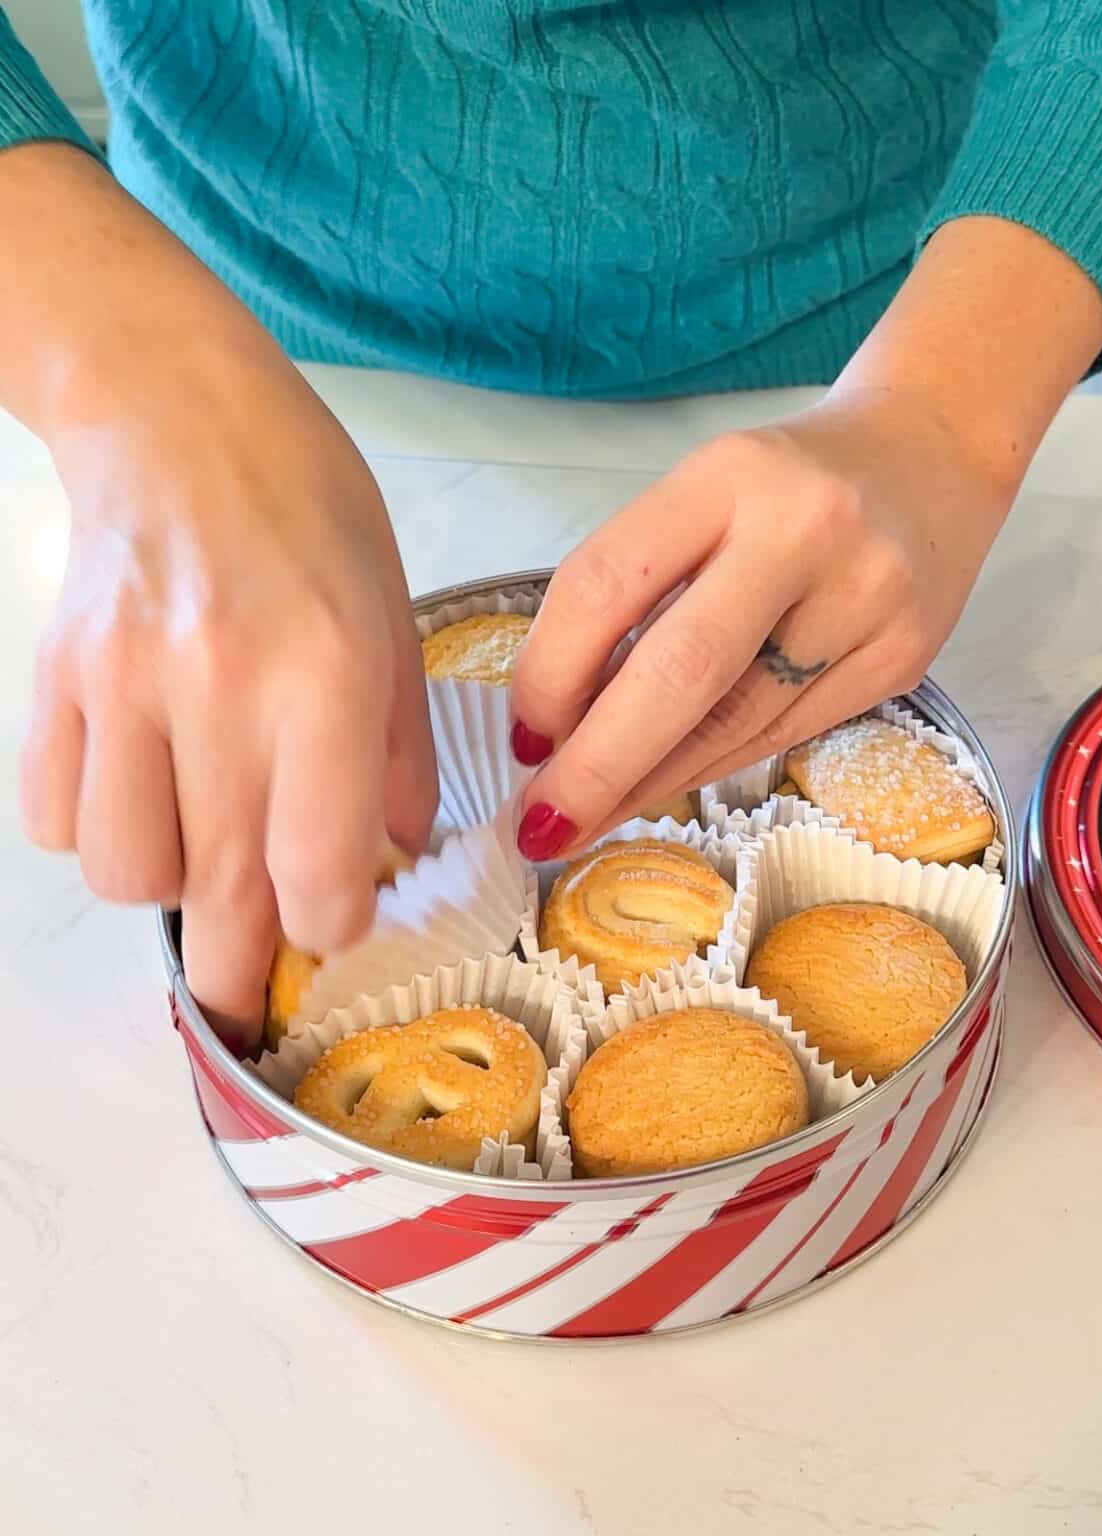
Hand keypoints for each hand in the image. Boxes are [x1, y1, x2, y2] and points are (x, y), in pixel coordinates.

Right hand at [6, 151, 434, 1051]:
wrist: (171, 411)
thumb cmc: (304, 503)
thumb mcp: (389, 613)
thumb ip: (397, 745)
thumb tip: (398, 849)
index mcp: (320, 676)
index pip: (316, 868)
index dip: (332, 925)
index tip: (339, 924)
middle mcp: (216, 691)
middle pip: (214, 894)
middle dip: (241, 970)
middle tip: (253, 990)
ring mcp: (120, 686)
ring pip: (124, 874)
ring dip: (169, 888)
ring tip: (201, 844)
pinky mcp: (54, 679)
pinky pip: (55, 817)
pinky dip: (97, 832)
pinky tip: (141, 791)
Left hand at [510, 390, 1013, 857]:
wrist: (933, 452)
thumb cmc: (788, 482)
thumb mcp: (702, 494)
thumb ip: (638, 587)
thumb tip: (562, 719)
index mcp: (726, 475)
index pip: (608, 582)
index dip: (549, 672)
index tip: (523, 735)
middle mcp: (804, 532)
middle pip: (679, 673)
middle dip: (597, 765)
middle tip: (541, 824)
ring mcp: (865, 599)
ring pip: (735, 723)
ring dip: (649, 783)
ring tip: (592, 818)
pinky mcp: (904, 657)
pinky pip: (785, 735)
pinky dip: (712, 767)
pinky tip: (666, 786)